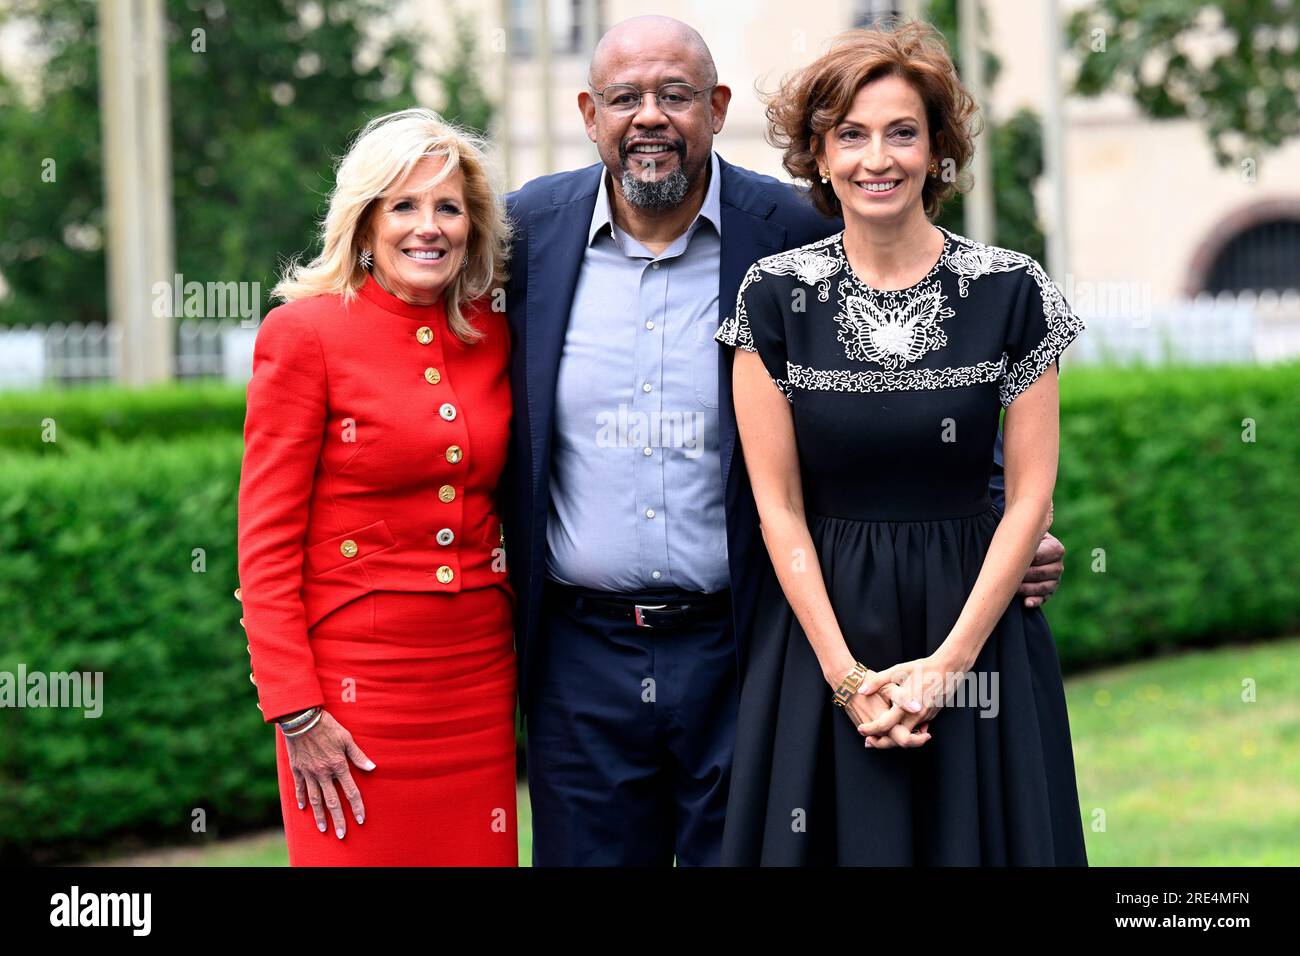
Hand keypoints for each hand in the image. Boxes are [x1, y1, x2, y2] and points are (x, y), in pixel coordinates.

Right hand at [282, 710, 376, 838]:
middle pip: (332, 801)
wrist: (301, 719)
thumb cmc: (327, 726)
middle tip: (341, 835)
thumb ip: (358, 756)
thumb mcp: (346, 738)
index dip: (357, 807)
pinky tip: (304, 809)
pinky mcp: (297, 769)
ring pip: (315, 800)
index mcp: (338, 765)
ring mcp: (309, 773)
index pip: (351, 792)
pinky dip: (301, 799)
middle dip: (338, 819)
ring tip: (323, 828)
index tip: (360, 820)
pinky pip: (299, 788)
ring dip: (320, 816)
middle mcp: (323, 773)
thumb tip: (372, 768)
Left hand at [858, 653, 963, 744]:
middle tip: (869, 740)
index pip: (885, 725)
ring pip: (908, 736)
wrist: (949, 668)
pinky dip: (907, 731)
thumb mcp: (898, 671)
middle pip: (897, 739)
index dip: (871, 730)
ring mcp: (926, 718)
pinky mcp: (932, 717)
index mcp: (905, 704)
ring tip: (879, 735)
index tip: (861, 729)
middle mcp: (916, 715)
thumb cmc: (922, 668)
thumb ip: (878, 682)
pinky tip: (898, 726)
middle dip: (882, 742)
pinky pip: (918, 729)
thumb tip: (861, 691)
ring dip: (894, 738)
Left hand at [1018, 531, 1063, 607]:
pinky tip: (1026, 603)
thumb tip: (1014, 540)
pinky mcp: (1049, 592)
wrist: (1024, 549)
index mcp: (1055, 548)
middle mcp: (1058, 564)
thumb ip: (1024, 536)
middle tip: (1008, 576)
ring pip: (1043, 587)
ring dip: (1027, 589)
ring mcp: (1055, 579)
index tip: (1011, 562)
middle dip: (1025, 576)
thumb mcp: (1024, 534)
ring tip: (1013, 589)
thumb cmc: (1021, 539)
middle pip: (1042, 573)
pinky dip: (1035, 601)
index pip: (1041, 556)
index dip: (1025, 560)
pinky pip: (1044, 598)